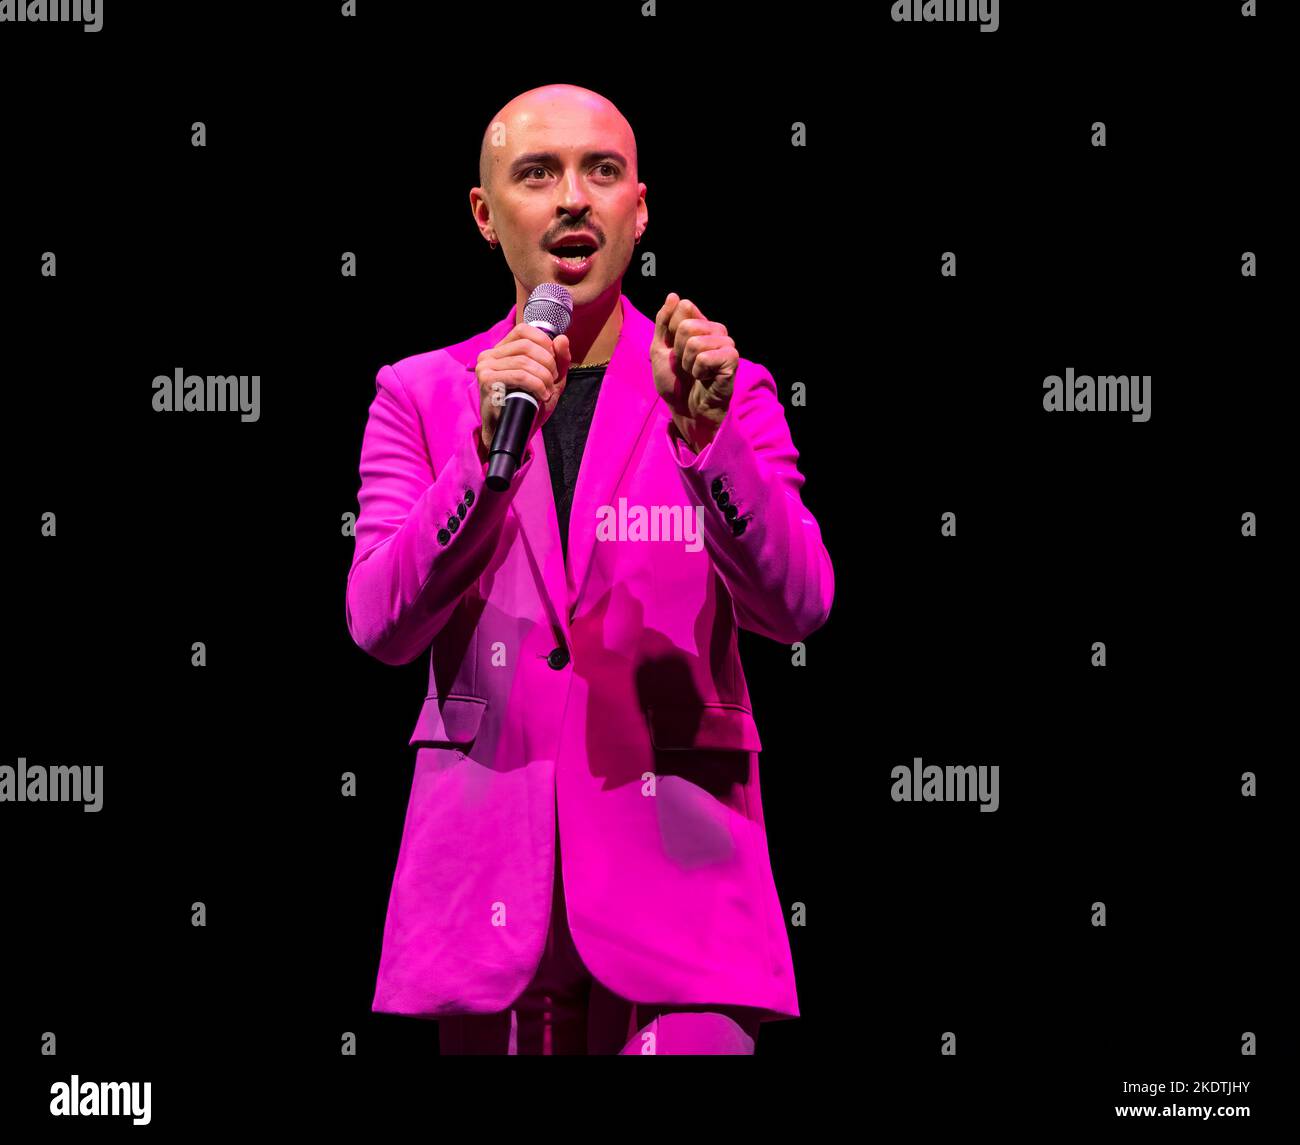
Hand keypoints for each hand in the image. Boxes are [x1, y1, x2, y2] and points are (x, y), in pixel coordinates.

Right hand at [475, 324, 570, 460]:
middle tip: (552, 381)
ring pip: (524, 361)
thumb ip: (559, 360)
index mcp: (502, 350)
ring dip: (544, 377)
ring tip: (547, 392)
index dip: (544, 343)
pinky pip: (519, 376)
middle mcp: (490, 355)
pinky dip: (536, 385)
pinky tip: (541, 396)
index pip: (524, 330)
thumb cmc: (528, 405)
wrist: (513, 432)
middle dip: (548, 363)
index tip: (553, 363)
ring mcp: (486, 367)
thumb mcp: (550, 380)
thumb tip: (562, 338)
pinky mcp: (487, 381)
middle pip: (527, 345)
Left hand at [651, 293, 736, 447]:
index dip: (670, 332)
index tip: (674, 350)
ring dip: (687, 363)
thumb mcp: (659, 349)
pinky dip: (698, 371)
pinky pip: (705, 357)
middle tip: (685, 366)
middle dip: (678, 350)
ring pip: (695, 341)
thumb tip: (674, 295)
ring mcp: (726, 344)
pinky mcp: (732, 359)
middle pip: (687, 325)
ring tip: (695, 373)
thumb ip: (663, 322)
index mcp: (700, 323)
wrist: (684, 410)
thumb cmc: (674, 382)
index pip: (683, 307)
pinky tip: (705, 378)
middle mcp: (716, 330)